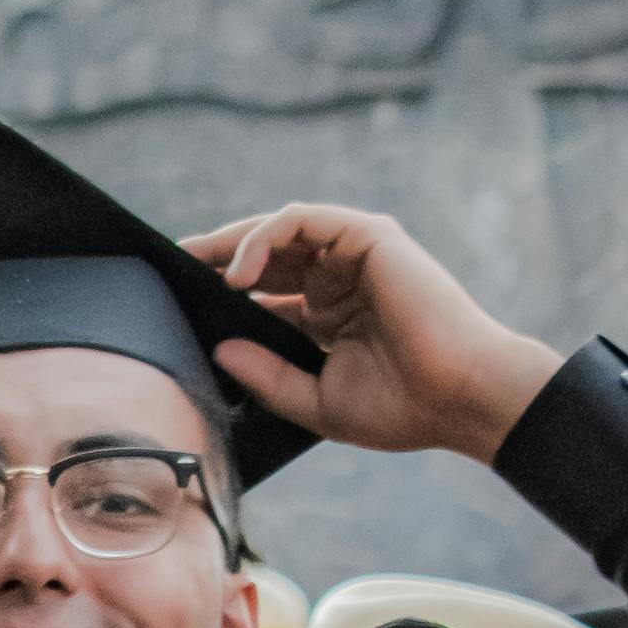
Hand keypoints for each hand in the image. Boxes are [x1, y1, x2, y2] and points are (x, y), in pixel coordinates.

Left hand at [182, 202, 557, 466]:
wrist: (458, 399)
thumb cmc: (399, 408)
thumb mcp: (315, 399)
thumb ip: (266, 374)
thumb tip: (217, 349)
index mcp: (329, 314)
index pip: (265, 291)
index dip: (220, 291)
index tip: (177, 298)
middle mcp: (341, 279)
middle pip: (265, 255)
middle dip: (213, 257)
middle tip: (170, 269)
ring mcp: (355, 255)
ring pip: (279, 230)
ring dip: (232, 243)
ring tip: (196, 269)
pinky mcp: (368, 237)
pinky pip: (301, 220)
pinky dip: (264, 237)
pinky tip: (239, 273)